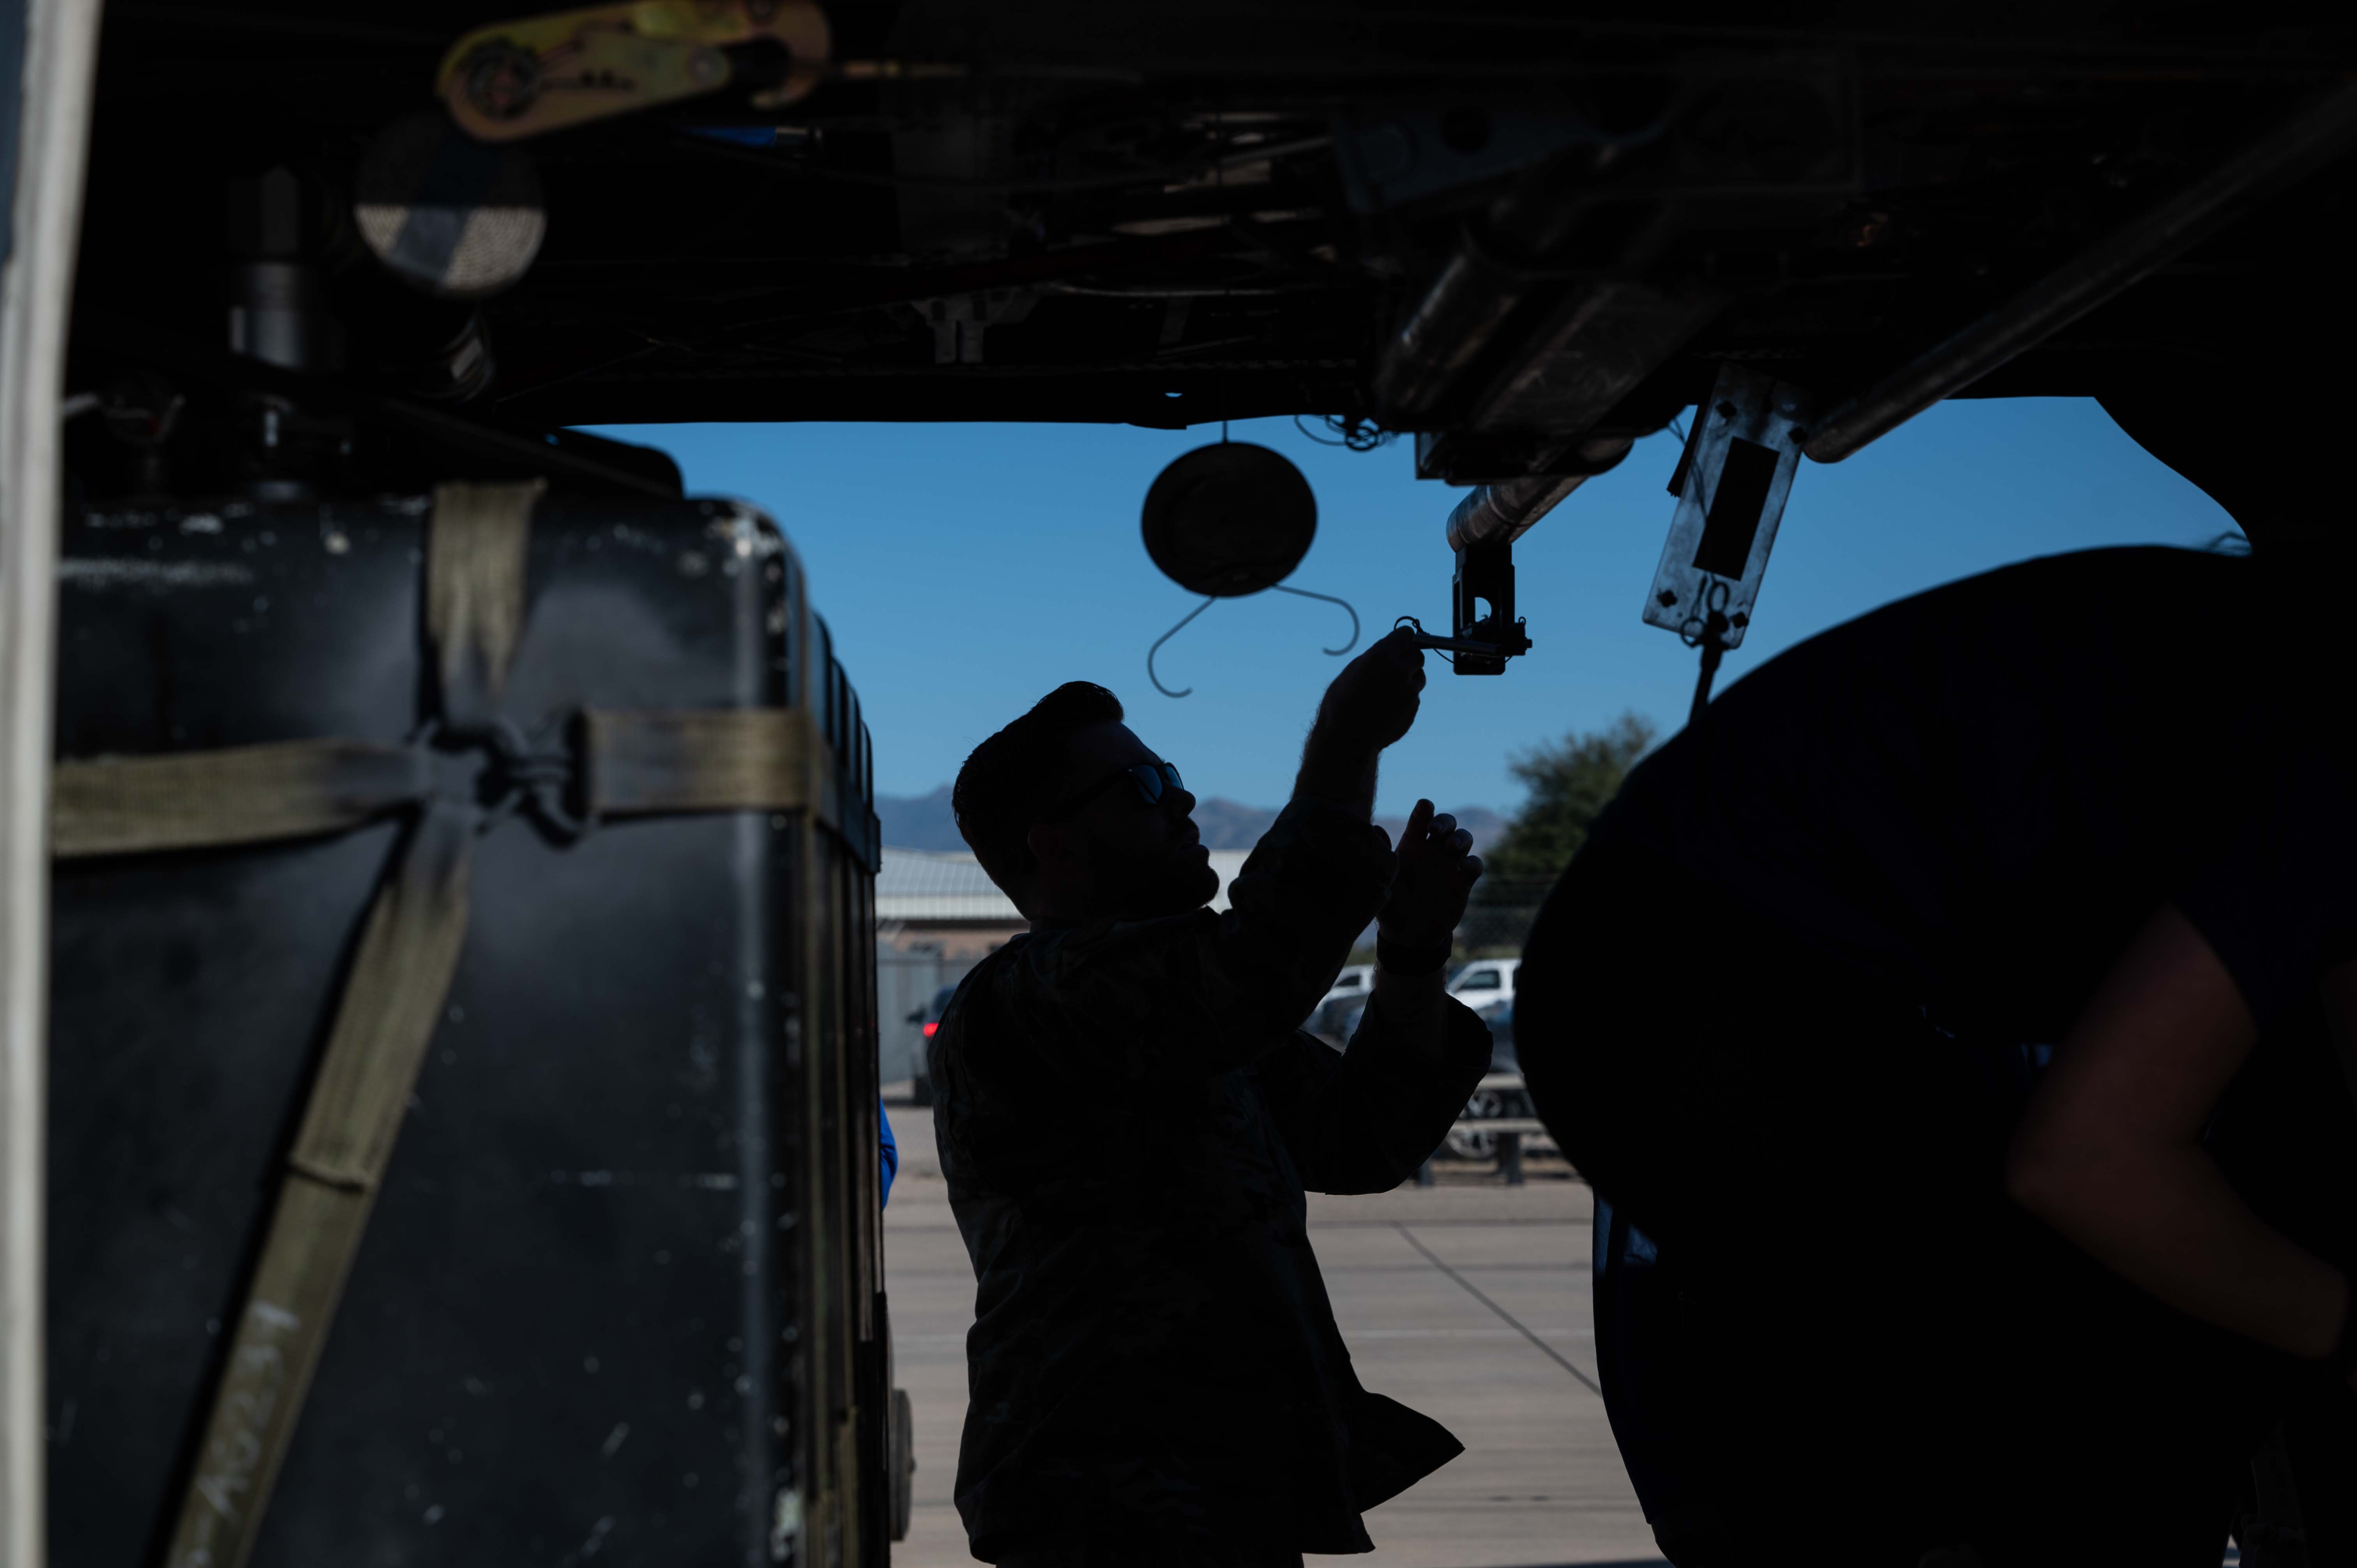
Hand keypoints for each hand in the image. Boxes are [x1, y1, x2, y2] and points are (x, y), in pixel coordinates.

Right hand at [1309, 628, 1425, 755]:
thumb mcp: (1353, 671)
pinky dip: (1405, 698)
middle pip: (1418, 655)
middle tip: (1394, 665)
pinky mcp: (1414, 708)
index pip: (1406, 634)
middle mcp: (1400, 670)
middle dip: (1408, 658)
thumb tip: (1392, 650)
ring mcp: (1410, 691)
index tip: (1400, 641)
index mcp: (1383, 655)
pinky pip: (1414, 696)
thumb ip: (1376, 657)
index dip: (1402, 638)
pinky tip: (1388, 706)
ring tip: (1387, 689)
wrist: (1348, 738)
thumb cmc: (1342, 703)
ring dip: (1408, 678)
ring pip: (1419, 677)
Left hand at [1378, 799, 1481, 952]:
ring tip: (1451, 847)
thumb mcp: (1383, 881)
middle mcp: (1432, 851)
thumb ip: (1382, 856)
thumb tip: (1374, 828)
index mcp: (1412, 845)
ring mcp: (1449, 865)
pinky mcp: (1463, 883)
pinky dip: (1473, 863)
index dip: (1424, 810)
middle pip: (1447, 823)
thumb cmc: (1391, 905)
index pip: (1420, 819)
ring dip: (1461, 838)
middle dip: (1445, 822)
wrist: (1407, 934)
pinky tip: (1463, 868)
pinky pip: (1475, 865)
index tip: (1425, 806)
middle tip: (1435, 831)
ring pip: (1464, 839)